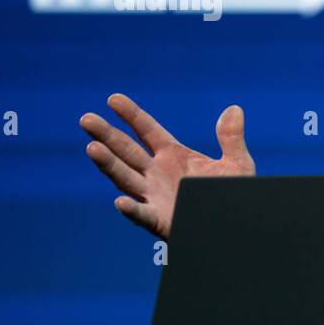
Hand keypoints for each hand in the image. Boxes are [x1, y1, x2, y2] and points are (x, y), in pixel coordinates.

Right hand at [79, 93, 255, 238]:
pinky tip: (120, 202)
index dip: (130, 115)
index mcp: (172, 155)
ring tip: (92, 148)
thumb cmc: (233, 194)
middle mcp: (157, 173)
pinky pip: (142, 214)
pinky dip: (131, 209)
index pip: (146, 130)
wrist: (237, 225)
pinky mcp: (160, 220)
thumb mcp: (237, 164)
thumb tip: (234, 108)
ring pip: (125, 178)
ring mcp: (154, 195)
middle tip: (86, 119)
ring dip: (108, 165)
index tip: (113, 99)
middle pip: (126, 150)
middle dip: (106, 135)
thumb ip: (231, 138)